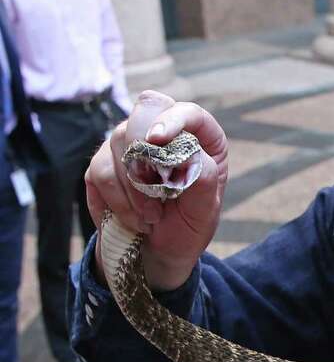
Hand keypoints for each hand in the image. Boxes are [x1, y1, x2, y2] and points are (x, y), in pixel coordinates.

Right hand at [85, 90, 228, 291]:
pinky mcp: (102, 163)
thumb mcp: (205, 209)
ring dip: (134, 189)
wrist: (159, 250)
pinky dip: (118, 200)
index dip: (173, 119)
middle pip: (144, 112)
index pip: (188, 111)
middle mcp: (162, 131)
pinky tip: (134, 219)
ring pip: (118, 144)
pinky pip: (100, 171)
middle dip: (145, 153)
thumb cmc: (189, 224)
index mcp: (200, 138)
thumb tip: (189, 153)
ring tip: (152, 217)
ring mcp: (129, 143)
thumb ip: (204, 178)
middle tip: (155, 191)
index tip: (158, 139)